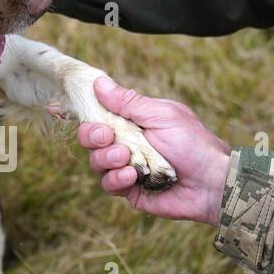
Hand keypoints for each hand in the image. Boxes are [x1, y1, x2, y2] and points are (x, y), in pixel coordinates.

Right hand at [77, 78, 230, 224]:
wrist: (212, 182)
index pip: (99, 114)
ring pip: (96, 162)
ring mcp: (126, 168)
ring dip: (107, 158)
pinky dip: (116, 179)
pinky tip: (132, 176)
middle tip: (107, 135)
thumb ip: (128, 102)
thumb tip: (98, 82)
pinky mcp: (129, 191)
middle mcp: (126, 143)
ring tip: (127, 158)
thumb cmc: (193, 143)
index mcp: (133, 122)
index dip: (83, 112)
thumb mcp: (161, 114)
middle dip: (92, 135)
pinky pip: (108, 185)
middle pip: (90, 138)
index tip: (61, 108)